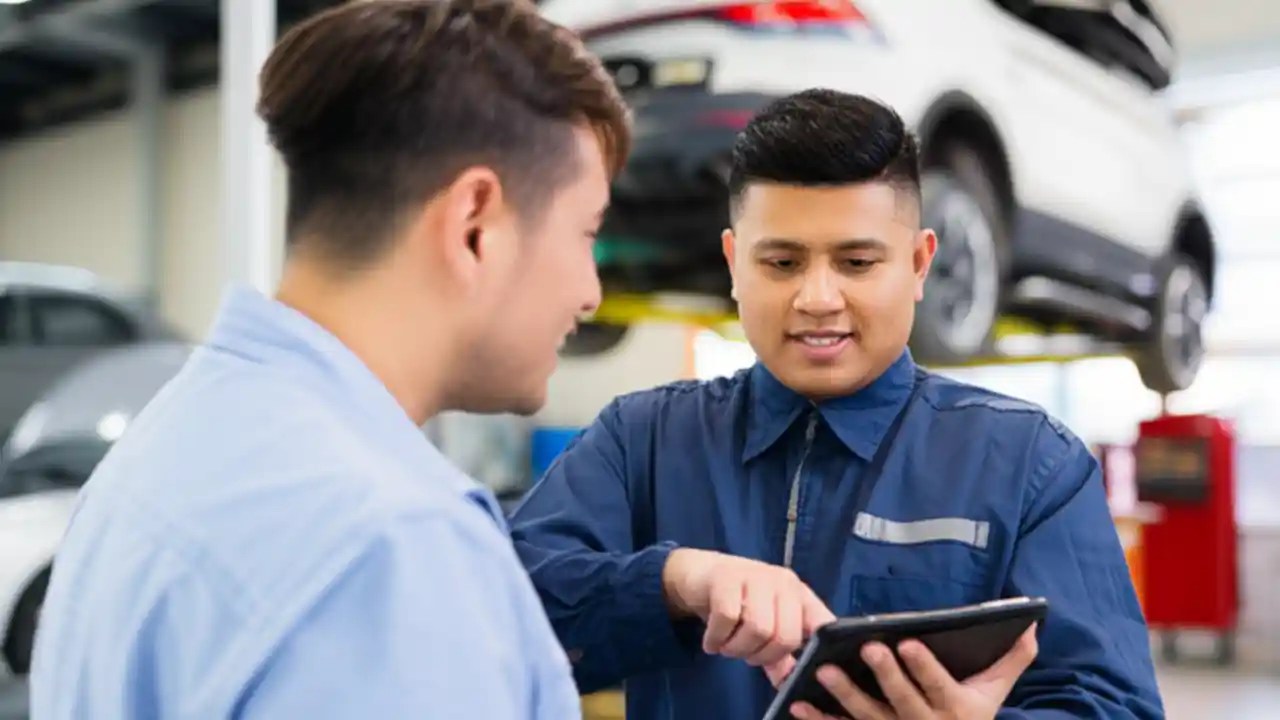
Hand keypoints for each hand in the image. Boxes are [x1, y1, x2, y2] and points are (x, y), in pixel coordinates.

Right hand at [661, 548, 834, 666]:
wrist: (698, 574)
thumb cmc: (737, 602)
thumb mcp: (763, 627)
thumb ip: (777, 656)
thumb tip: (788, 685)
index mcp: (799, 595)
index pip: (823, 624)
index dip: (818, 649)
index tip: (801, 668)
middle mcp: (783, 583)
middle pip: (786, 636)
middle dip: (761, 656)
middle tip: (745, 654)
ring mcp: (756, 576)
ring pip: (758, 628)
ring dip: (737, 648)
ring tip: (726, 646)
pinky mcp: (726, 577)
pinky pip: (727, 617)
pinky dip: (716, 638)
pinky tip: (711, 641)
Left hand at [788, 625, 1037, 719]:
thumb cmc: (972, 712)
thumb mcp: (994, 689)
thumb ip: (1013, 657)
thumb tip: (1032, 623)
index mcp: (957, 710)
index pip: (940, 687)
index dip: (924, 667)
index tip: (907, 642)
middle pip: (902, 702)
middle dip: (886, 676)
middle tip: (868, 648)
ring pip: (868, 717)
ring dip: (845, 696)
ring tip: (822, 672)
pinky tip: (800, 703)